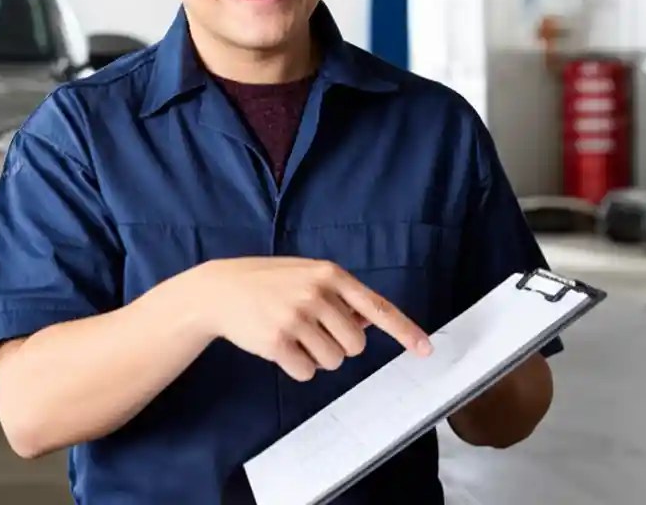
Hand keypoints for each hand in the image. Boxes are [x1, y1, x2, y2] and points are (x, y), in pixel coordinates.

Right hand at [188, 257, 432, 381]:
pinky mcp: (277, 341)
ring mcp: (296, 317)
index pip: (377, 307)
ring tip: (293, 335)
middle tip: (314, 331)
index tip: (425, 349)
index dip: (404, 331)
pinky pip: (307, 372)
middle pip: (356, 345)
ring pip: (333, 361)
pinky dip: (297, 367)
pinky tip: (279, 347)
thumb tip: (369, 323)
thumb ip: (339, 295)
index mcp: (329, 274)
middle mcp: (316, 294)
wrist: (220, 289)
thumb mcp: (306, 275)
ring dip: (317, 356)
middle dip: (339, 345)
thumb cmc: (269, 282)